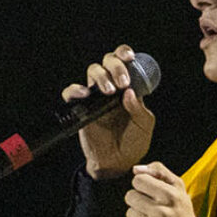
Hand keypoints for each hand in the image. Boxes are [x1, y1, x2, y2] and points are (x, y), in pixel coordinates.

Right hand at [71, 45, 155, 178]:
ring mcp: (95, 97)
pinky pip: (71, 93)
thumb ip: (139, 109)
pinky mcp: (81, 108)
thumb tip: (130, 92)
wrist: (118, 163)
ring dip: (101, 76)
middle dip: (115, 65)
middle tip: (123, 83)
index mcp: (128, 88)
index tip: (130, 57)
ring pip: (92, 71)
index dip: (124, 54)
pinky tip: (85, 94)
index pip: (125, 62)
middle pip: (108, 61)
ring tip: (109, 91)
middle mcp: (111, 88)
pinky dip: (75, 90)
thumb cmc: (133, 143)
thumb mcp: (144, 126)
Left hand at [125, 162, 196, 216]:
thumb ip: (159, 171)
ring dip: (138, 215)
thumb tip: (136, 169)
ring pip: (129, 213)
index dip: (143, 184)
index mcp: (170, 195)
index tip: (152, 192)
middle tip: (153, 207)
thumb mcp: (178, 187)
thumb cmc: (181, 211)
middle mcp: (161, 212)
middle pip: (130, 196)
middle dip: (139, 200)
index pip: (138, 180)